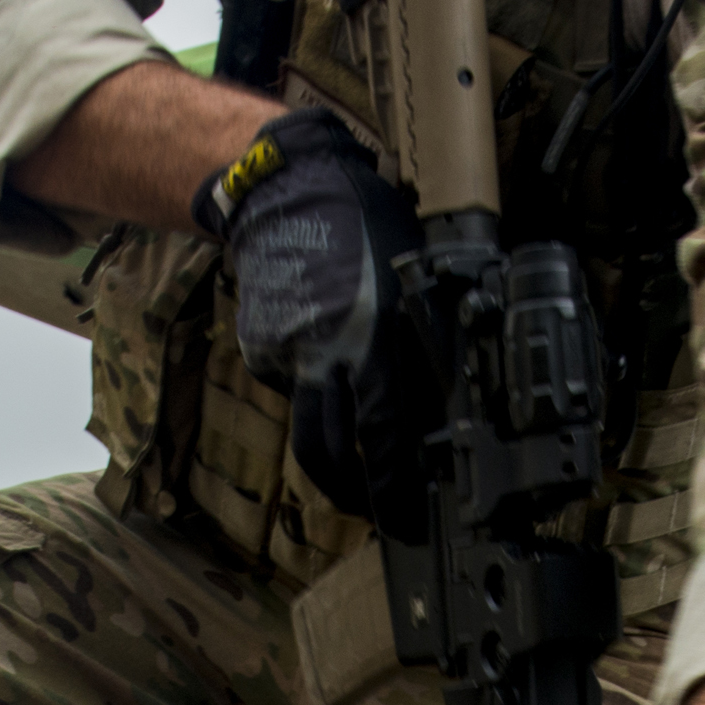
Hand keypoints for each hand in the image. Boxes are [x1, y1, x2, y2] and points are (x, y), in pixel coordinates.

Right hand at [197, 107, 421, 505]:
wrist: (289, 188)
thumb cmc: (365, 223)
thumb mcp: (411, 277)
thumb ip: (421, 337)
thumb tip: (443, 399)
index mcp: (373, 336)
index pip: (385, 432)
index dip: (394, 485)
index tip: (405, 516)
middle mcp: (326, 352)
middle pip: (328, 451)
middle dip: (350, 495)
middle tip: (372, 515)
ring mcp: (287, 353)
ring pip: (305, 430)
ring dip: (327, 467)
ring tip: (348, 482)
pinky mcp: (261, 346)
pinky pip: (289, 387)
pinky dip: (309, 391)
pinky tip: (323, 365)